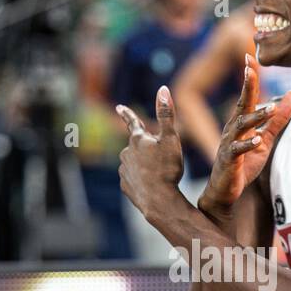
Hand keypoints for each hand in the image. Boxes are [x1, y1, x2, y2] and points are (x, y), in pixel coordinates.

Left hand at [116, 86, 186, 223]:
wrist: (159, 201)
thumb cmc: (167, 169)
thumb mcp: (171, 139)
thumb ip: (166, 114)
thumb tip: (163, 90)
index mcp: (137, 140)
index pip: (132, 122)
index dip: (127, 113)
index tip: (119, 107)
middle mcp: (126, 152)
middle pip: (136, 146)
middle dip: (146, 148)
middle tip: (161, 158)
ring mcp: (124, 170)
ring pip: (134, 163)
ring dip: (144, 165)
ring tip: (158, 174)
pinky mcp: (125, 185)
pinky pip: (133, 179)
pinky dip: (141, 180)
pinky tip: (151, 186)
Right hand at [201, 53, 290, 212]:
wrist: (226, 190)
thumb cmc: (243, 164)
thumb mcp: (264, 140)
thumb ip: (277, 120)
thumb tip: (290, 95)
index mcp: (240, 122)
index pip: (247, 96)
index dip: (250, 76)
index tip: (251, 55)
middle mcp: (232, 129)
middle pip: (241, 104)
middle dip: (246, 86)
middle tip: (250, 68)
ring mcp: (229, 144)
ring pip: (241, 126)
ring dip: (255, 117)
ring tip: (269, 110)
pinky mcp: (228, 160)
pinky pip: (237, 150)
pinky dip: (248, 144)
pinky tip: (257, 139)